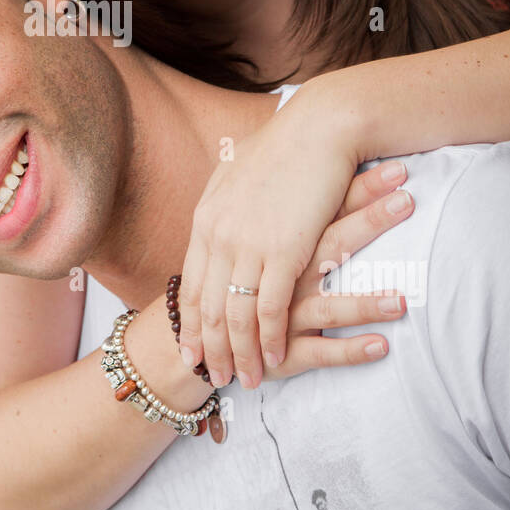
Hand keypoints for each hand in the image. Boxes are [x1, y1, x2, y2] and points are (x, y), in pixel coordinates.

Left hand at [178, 89, 413, 386]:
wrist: (321, 128)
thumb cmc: (288, 148)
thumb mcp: (240, 175)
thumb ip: (224, 205)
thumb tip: (216, 220)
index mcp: (207, 218)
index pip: (191, 284)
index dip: (190, 324)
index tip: (189, 353)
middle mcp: (219, 235)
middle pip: (208, 308)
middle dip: (209, 349)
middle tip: (213, 381)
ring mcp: (248, 244)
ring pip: (235, 316)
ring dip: (240, 354)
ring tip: (246, 381)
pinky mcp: (283, 251)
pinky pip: (270, 309)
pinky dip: (271, 339)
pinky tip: (276, 358)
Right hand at [260, 167, 410, 378]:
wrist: (199, 340)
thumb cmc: (239, 287)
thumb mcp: (256, 247)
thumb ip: (282, 217)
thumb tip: (307, 171)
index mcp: (279, 245)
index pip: (325, 208)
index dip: (360, 188)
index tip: (399, 169)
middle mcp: (283, 275)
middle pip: (330, 243)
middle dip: (370, 221)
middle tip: (407, 199)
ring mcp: (285, 315)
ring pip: (327, 306)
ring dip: (366, 303)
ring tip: (403, 299)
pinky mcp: (286, 354)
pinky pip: (320, 352)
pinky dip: (350, 351)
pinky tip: (382, 346)